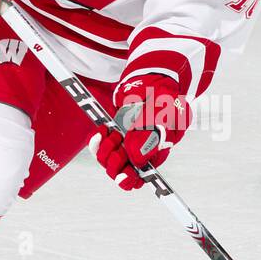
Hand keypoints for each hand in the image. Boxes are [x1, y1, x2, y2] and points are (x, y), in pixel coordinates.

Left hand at [91, 73, 190, 190]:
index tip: (123, 176)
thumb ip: (150, 134)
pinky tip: (102, 130)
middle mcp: (139, 152)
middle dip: (116, 161)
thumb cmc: (164, 97)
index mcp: (157, 153)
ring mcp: (124, 143)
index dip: (130, 180)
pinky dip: (96, 141)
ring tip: (114, 132)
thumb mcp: (163, 113)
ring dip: (107, 149)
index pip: (143, 177)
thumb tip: (136, 159)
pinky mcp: (112, 133)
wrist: (150, 79)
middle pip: (121, 173)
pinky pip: (98, 146)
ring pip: (107, 162)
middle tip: (119, 141)